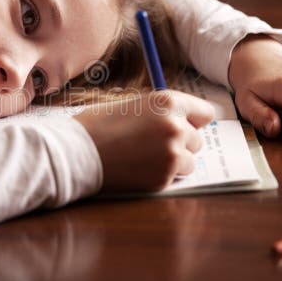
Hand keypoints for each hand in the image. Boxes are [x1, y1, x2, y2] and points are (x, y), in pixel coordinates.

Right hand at [74, 91, 214, 191]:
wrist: (76, 152)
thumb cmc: (97, 125)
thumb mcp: (132, 105)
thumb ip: (160, 112)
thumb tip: (181, 121)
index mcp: (168, 102)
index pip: (205, 113)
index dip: (193, 121)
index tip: (187, 126)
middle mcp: (176, 127)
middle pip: (197, 139)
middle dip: (181, 143)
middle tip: (153, 145)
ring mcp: (172, 154)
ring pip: (189, 161)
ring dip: (173, 162)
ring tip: (144, 158)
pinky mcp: (164, 178)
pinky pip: (174, 178)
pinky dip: (160, 176)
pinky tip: (137, 169)